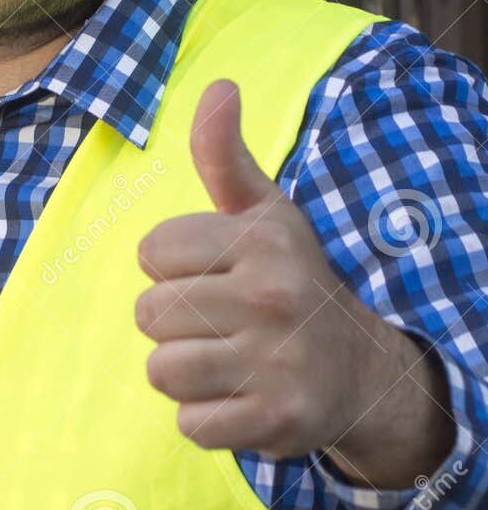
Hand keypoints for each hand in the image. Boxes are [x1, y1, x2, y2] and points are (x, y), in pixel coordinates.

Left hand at [134, 78, 454, 485]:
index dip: (170, 266)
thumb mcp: (265, 215)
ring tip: (224, 360)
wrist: (360, 370)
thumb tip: (218, 86)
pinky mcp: (275, 421)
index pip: (151, 251)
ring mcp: (277, 363)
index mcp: (263, 241)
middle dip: (172, 323)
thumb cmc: (290, 282)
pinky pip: (189, 424)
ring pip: (161, 370)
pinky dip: (204, 418)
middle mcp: (272, 298)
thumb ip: (225, 156)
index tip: (211, 274)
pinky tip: (238, 398)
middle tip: (218, 322)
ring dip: (183, 373)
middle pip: (149, 314)